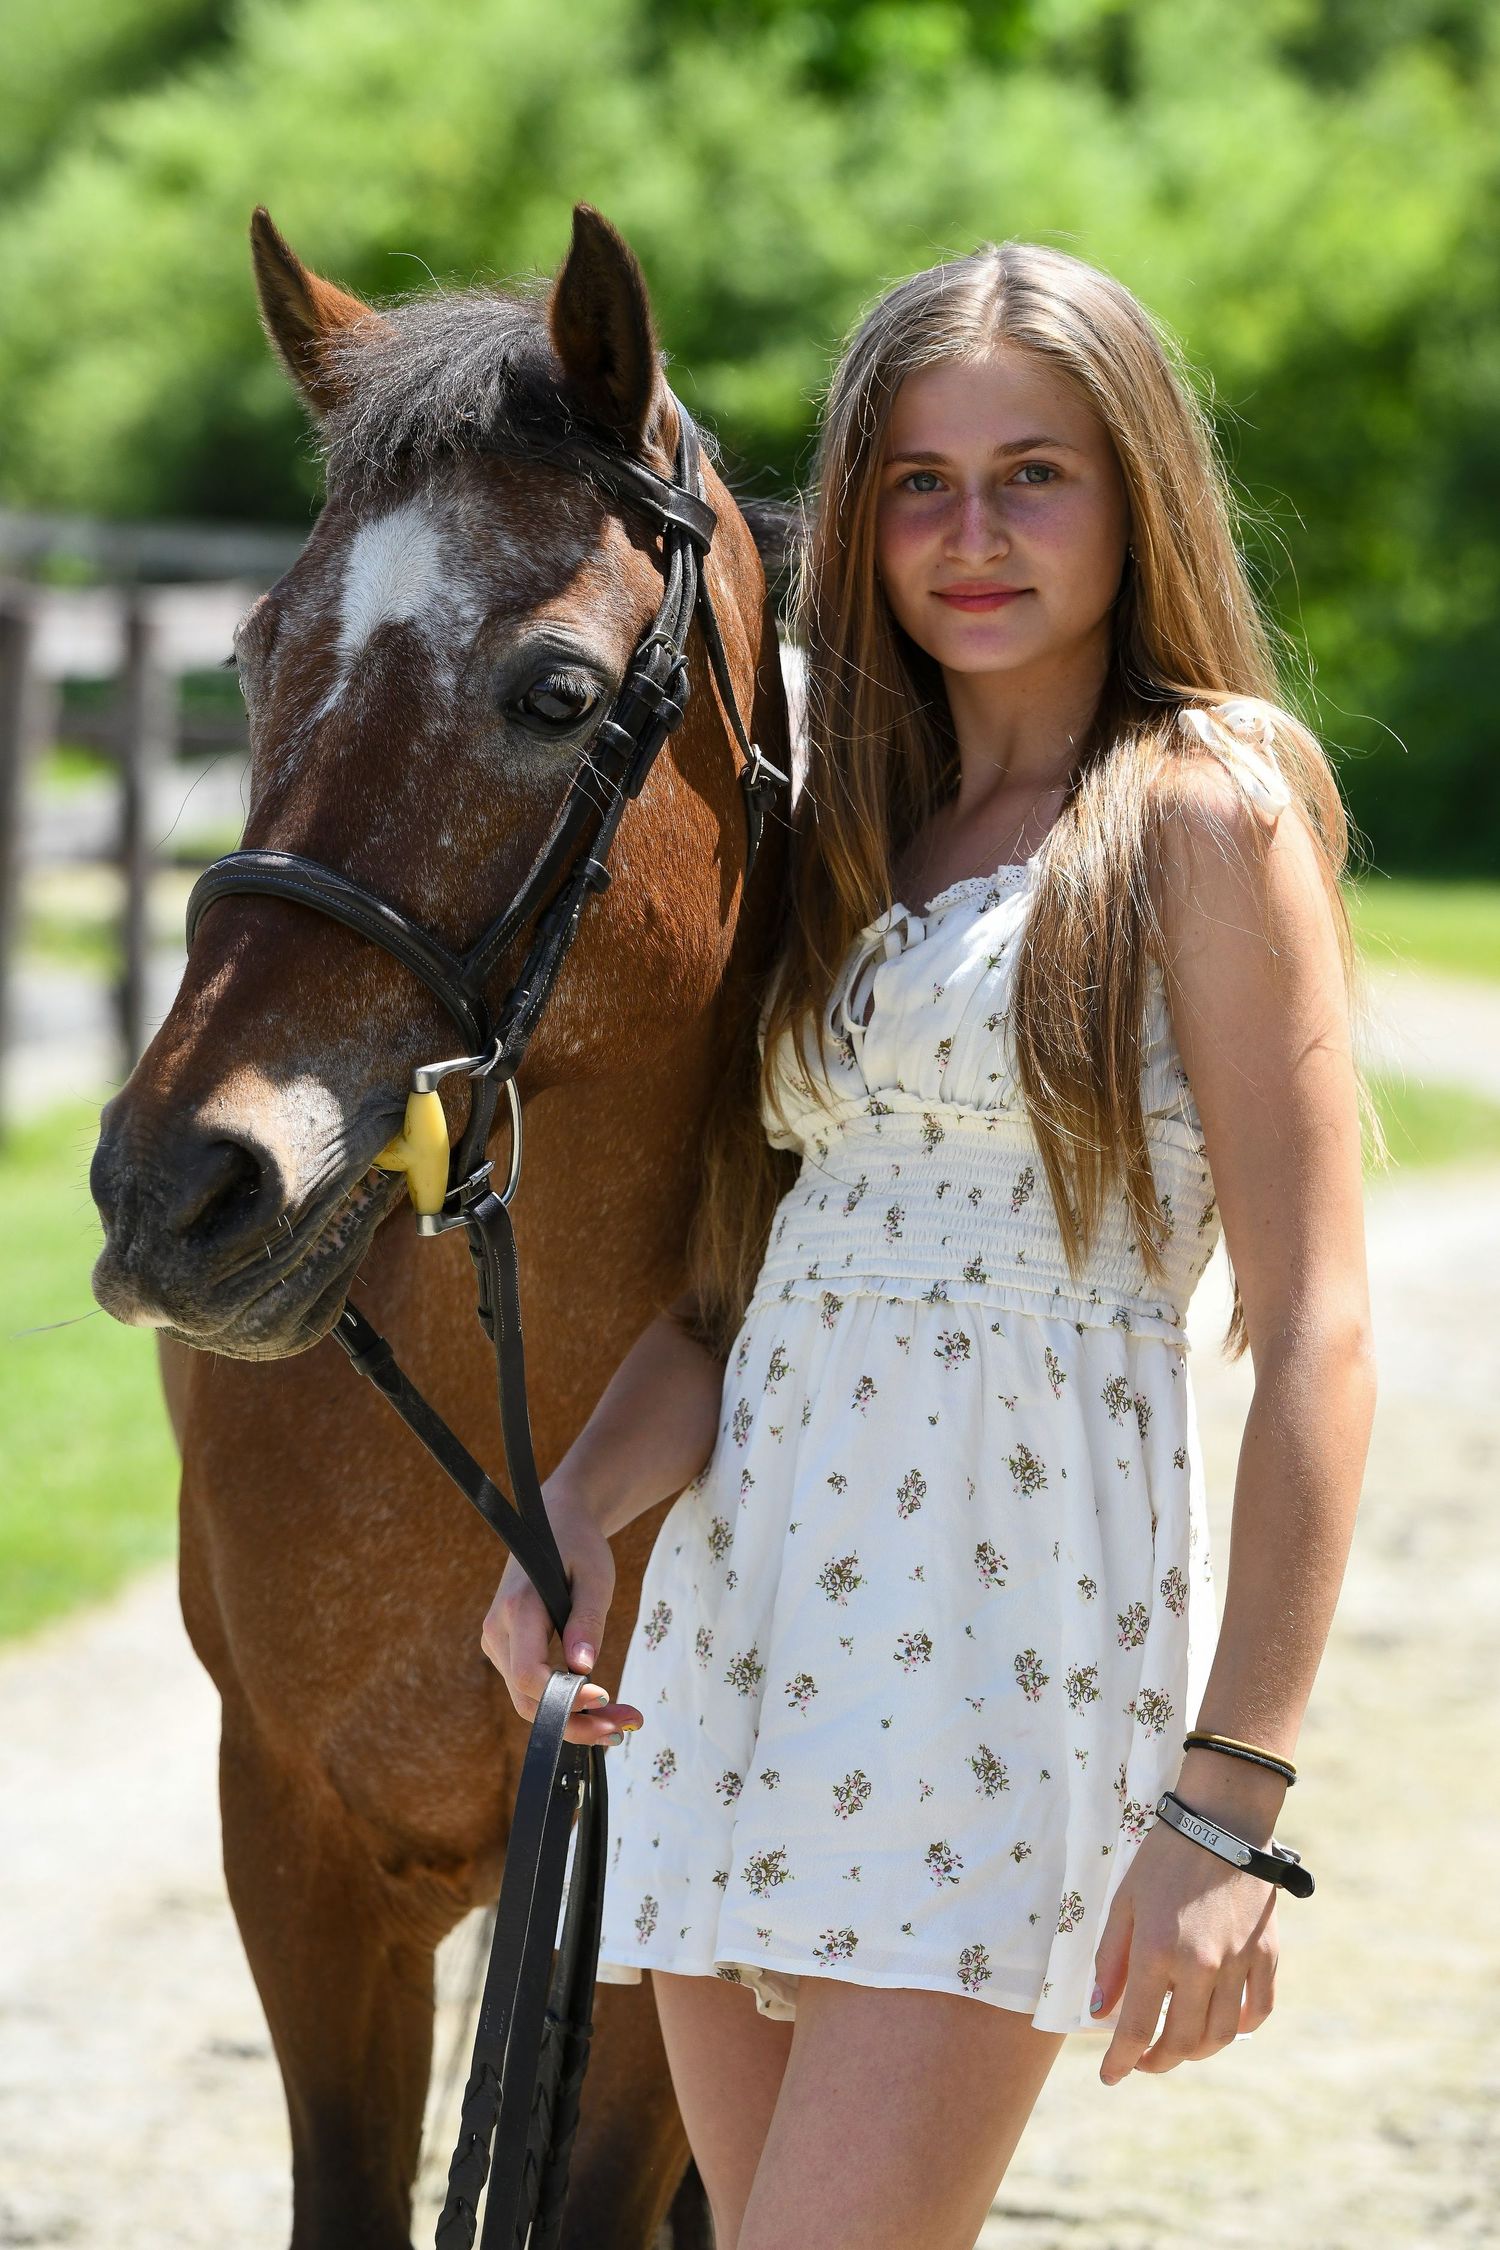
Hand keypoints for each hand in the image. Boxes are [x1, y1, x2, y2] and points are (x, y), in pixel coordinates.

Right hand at [479, 1483, 643, 1748]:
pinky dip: (564, 1704)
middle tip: (626, 1728)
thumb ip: (588, 1621)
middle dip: (575, 1723)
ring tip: (623, 1720)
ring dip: (574, 1719)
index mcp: (517, 1609)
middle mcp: (497, 1631)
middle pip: (528, 1700)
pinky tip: (600, 1708)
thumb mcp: (595, 1577)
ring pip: (529, 1701)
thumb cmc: (579, 1546)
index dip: (566, 1698)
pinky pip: (531, 1689)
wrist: (555, 1523)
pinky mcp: (507, 1650)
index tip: (607, 1697)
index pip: (529, 1674)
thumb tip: (584, 1670)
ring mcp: (497, 1643)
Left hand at [1090, 1813, 1278, 2083]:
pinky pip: (1257, 2011)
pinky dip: (1239, 2028)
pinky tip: (1220, 2025)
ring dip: (1196, 2053)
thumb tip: (1099, 2010)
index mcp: (1158, 1951)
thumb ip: (1111, 1960)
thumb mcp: (1124, 1903)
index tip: (1110, 2076)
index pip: (1137, 2028)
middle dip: (1158, 2061)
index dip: (1121, 2061)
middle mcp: (1201, 1965)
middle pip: (1182, 2042)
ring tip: (1177, 2047)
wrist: (1221, 1821)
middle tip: (1143, 2061)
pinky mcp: (1266, 1954)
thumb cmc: (1163, 1858)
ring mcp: (1239, 1962)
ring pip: (1221, 2036)